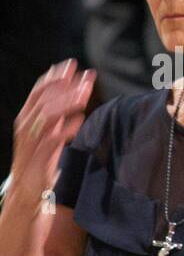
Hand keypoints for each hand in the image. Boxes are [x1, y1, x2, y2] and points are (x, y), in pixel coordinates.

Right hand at [9, 60, 93, 203]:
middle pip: (45, 98)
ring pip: (47, 114)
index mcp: (28, 118)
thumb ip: (61, 116)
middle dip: (66, 84)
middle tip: (86, 74)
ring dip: (67, 102)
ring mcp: (30, 141)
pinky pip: (51, 139)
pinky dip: (66, 128)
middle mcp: (26, 126)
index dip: (55, 76)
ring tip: (86, 94)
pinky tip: (80, 121)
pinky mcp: (38, 157)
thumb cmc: (41, 160)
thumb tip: (78, 96)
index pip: (39, 90)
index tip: (72, 64)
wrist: (27, 191)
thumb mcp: (51, 134)